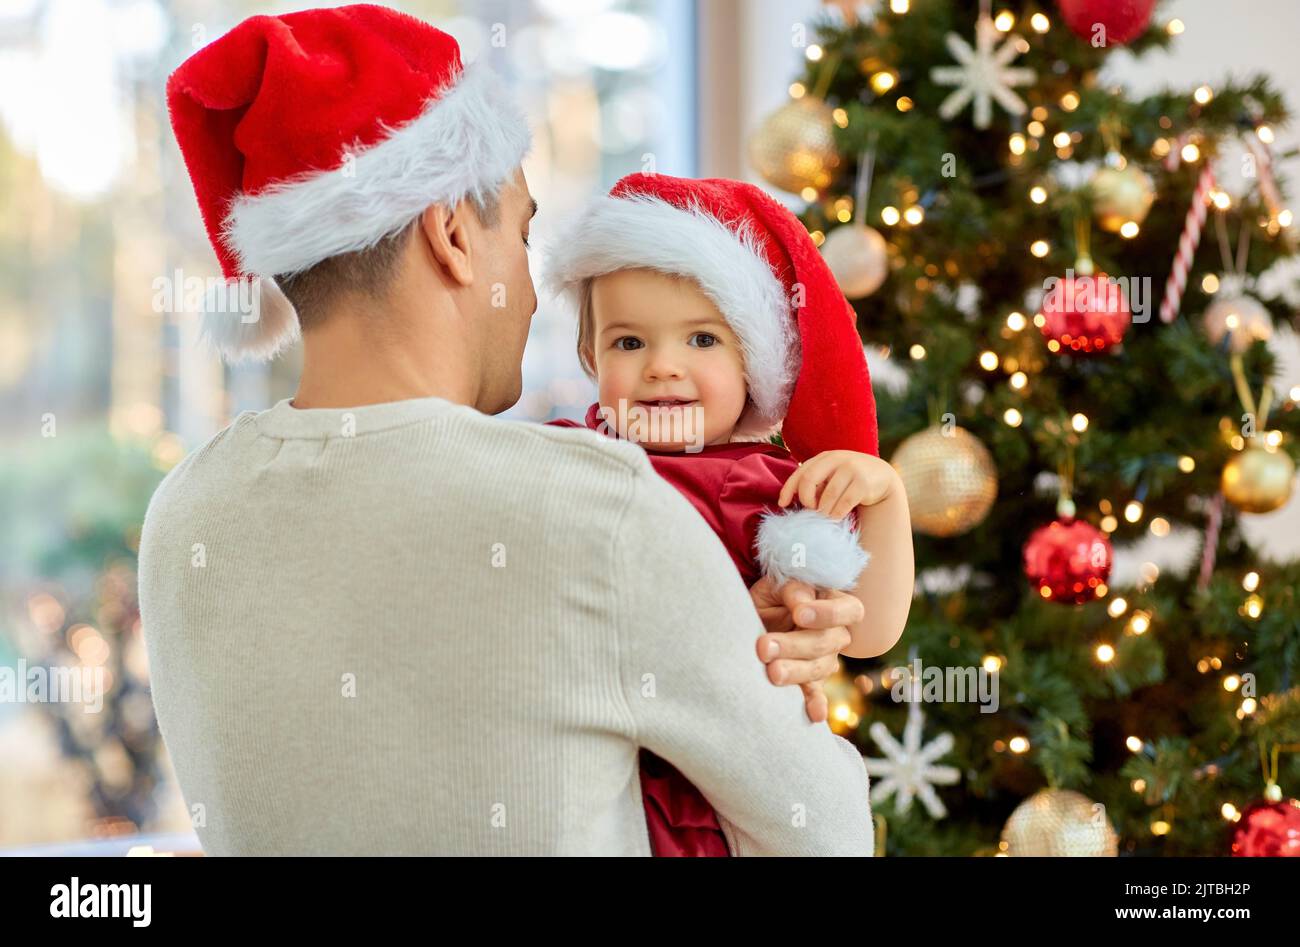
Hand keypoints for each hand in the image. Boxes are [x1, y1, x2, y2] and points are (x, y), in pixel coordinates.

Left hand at [749, 574, 861, 722]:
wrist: (755, 619)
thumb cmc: (771, 597)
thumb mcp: (777, 585)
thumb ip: (792, 589)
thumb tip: (803, 603)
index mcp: (833, 603)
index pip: (847, 610)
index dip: (827, 614)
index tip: (801, 614)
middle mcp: (836, 634)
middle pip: (826, 643)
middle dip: (794, 646)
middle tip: (764, 647)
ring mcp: (825, 660)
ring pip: (818, 668)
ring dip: (794, 672)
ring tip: (771, 673)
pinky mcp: (810, 681)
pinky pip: (816, 693)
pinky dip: (816, 703)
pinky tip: (815, 714)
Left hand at [777, 450, 898, 520]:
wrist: (880, 476)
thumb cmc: (848, 479)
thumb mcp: (830, 476)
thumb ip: (814, 483)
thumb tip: (791, 502)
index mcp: (824, 458)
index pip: (800, 472)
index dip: (789, 489)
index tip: (783, 504)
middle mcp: (836, 459)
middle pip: (809, 479)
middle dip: (806, 499)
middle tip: (810, 510)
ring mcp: (851, 469)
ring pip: (827, 495)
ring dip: (823, 510)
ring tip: (824, 516)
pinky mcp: (863, 483)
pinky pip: (844, 503)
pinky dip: (837, 513)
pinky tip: (836, 517)